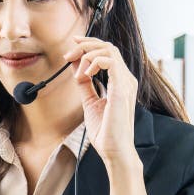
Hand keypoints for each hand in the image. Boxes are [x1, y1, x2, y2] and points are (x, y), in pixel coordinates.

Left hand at [62, 36, 138, 164]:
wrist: (114, 150)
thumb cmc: (105, 130)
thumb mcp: (89, 101)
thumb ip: (84, 83)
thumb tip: (74, 66)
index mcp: (121, 81)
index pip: (108, 52)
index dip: (89, 44)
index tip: (72, 46)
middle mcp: (126, 79)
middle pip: (108, 46)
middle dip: (85, 45)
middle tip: (67, 54)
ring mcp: (126, 83)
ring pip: (108, 50)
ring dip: (86, 54)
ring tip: (76, 71)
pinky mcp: (121, 89)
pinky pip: (109, 62)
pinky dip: (93, 63)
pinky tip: (84, 75)